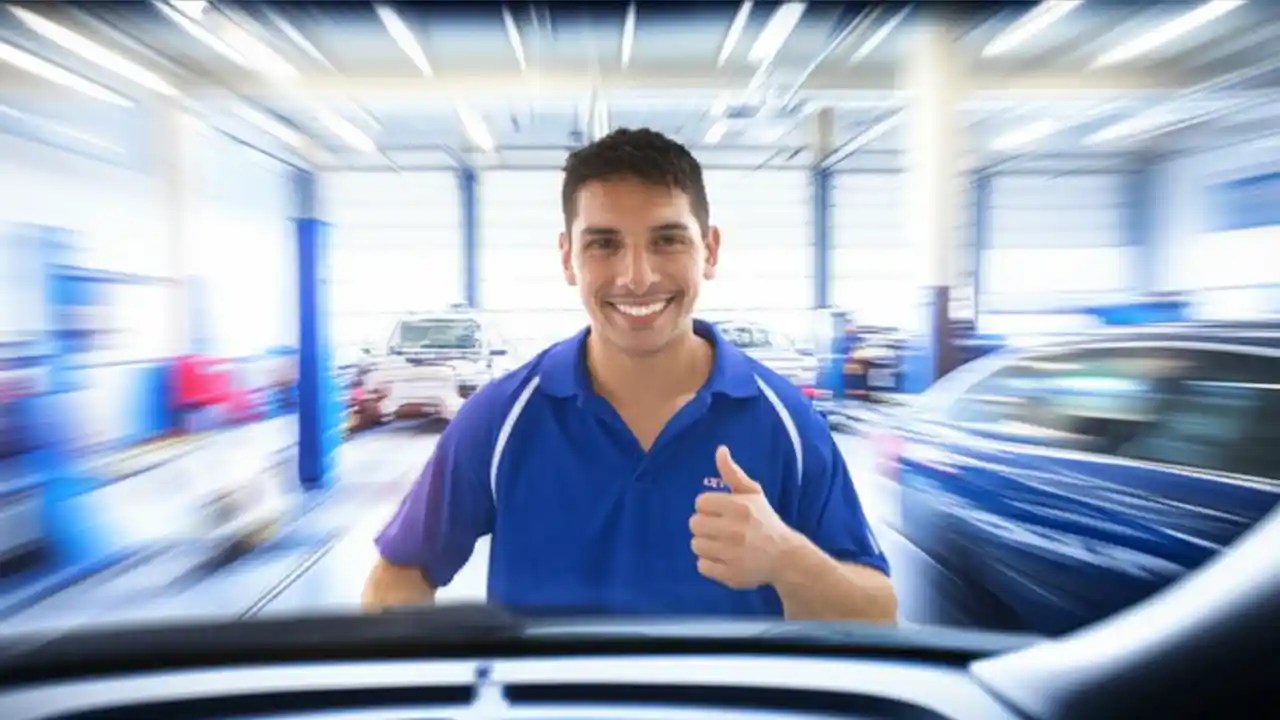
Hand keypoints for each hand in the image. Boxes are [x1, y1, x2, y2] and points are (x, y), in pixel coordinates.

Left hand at [689, 445, 803, 589]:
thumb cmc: (764, 521)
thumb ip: (732, 473)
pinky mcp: (729, 574)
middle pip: (694, 524)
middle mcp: (734, 530)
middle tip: (720, 529)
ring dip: (706, 544)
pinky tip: (724, 559)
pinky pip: (701, 566)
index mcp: (739, 507)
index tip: (721, 512)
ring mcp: (731, 554)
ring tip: (722, 544)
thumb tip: (720, 450)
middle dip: (705, 525)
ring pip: (695, 545)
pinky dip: (710, 563)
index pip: (700, 502)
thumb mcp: (752, 493)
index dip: (709, 507)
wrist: (785, 556)